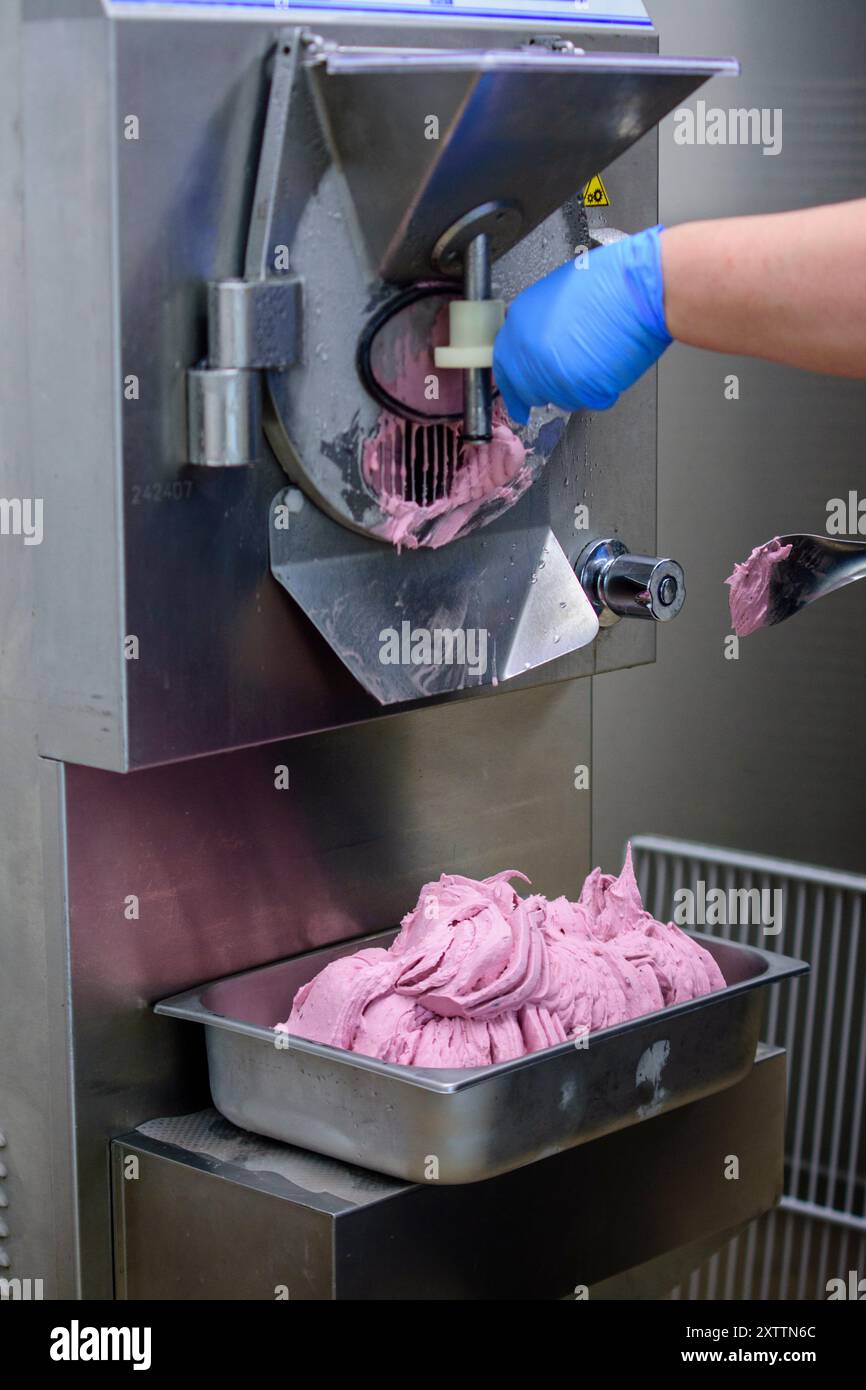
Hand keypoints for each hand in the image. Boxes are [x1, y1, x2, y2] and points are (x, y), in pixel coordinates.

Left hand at [493, 224, 672, 423]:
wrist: (640, 288)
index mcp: (520, 323)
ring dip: (573, 388)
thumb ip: (536, 324)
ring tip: (594, 357)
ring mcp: (555, 374)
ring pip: (559, 398)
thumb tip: (534, 341)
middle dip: (545, 389)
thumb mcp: (555, 293)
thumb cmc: (608, 282)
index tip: (516, 401)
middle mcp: (531, 352)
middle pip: (529, 391)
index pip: (504, 368)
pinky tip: (607, 363)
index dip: (512, 387)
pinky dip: (598, 390)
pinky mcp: (581, 389)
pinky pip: (587, 400)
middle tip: (567, 377)